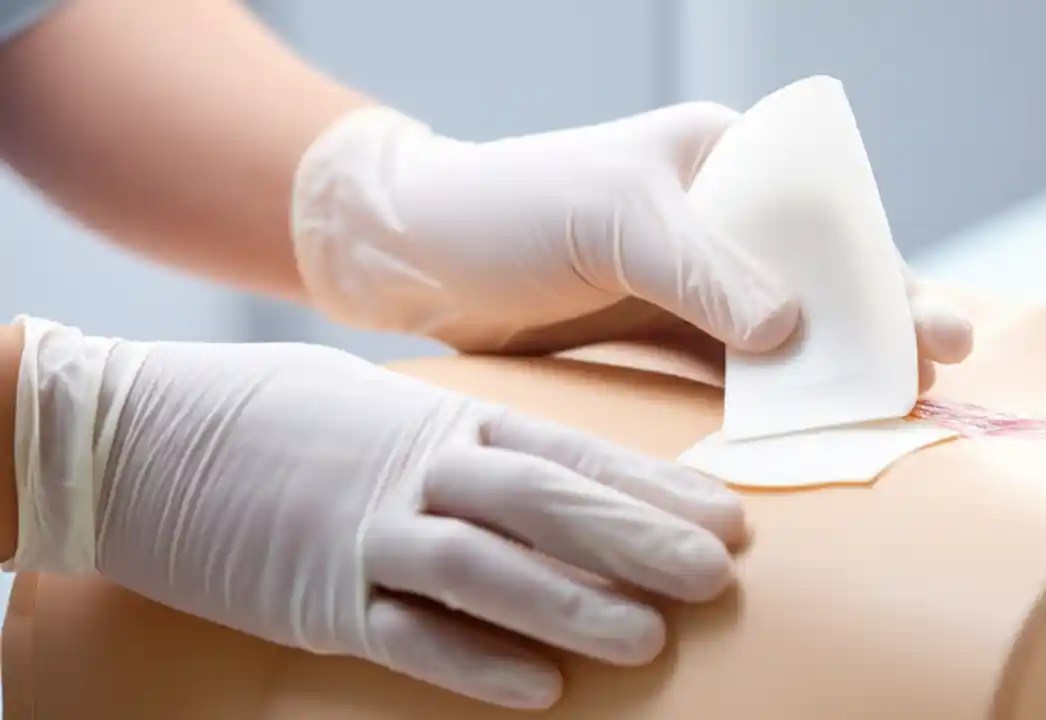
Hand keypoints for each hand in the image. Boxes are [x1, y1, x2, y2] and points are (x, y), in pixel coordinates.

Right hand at [14, 321, 743, 709]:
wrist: (137, 434)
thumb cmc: (274, 412)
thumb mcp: (383, 404)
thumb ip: (463, 436)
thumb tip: (546, 468)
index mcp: (442, 419)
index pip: (566, 451)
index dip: (652, 485)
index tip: (726, 512)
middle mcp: (416, 471)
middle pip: (546, 503)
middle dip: (637, 539)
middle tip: (718, 574)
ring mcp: (365, 533)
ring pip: (487, 570)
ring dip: (571, 607)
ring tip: (648, 642)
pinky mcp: (315, 595)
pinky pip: (407, 634)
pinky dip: (474, 663)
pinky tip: (539, 691)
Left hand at [290, 103, 969, 379]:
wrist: (412, 258)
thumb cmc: (508, 207)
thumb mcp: (613, 217)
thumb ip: (704, 268)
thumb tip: (794, 329)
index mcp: (718, 157)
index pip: (821, 213)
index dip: (881, 268)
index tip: (930, 325)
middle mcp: (715, 218)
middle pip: (815, 276)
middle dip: (874, 326)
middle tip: (934, 377)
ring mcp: (688, 283)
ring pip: (780, 332)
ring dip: (827, 374)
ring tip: (885, 416)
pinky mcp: (656, 336)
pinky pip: (727, 372)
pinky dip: (765, 402)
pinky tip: (803, 432)